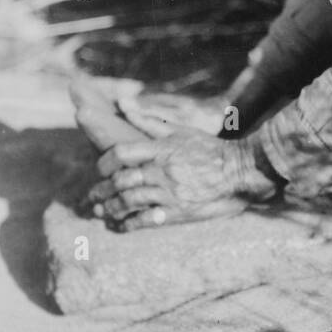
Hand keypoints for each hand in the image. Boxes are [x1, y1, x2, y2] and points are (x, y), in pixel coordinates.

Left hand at [83, 104, 279, 230]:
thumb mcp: (181, 131)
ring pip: (130, 202)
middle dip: (101, 190)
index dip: (104, 163)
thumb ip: (150, 122)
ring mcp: (171, 193)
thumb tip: (124, 105)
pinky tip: (121, 226)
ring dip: (111, 208)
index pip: (122, 153)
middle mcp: (164, 171)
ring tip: (102, 211)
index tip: (99, 170)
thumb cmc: (209, 150)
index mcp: (162, 149)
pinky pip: (146, 220)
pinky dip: (129, 224)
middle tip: (92, 196)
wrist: (240, 173)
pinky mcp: (179, 212)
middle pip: (121, 181)